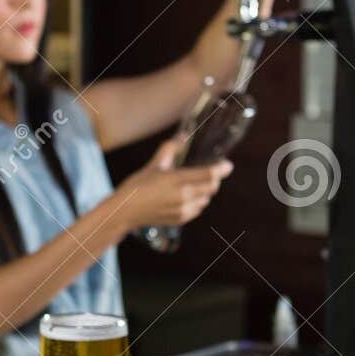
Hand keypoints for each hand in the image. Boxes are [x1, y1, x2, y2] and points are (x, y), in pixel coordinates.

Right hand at [113, 138, 233, 230]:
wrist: (126, 211)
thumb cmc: (137, 186)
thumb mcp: (153, 165)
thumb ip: (170, 149)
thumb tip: (183, 136)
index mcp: (176, 179)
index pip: (209, 174)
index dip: (221, 169)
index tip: (228, 165)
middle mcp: (182, 196)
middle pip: (212, 187)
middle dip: (214, 179)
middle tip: (210, 173)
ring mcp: (182, 210)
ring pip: (206, 199)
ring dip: (204, 192)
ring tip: (192, 186)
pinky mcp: (180, 219)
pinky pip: (197, 209)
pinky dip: (196, 202)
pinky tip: (185, 198)